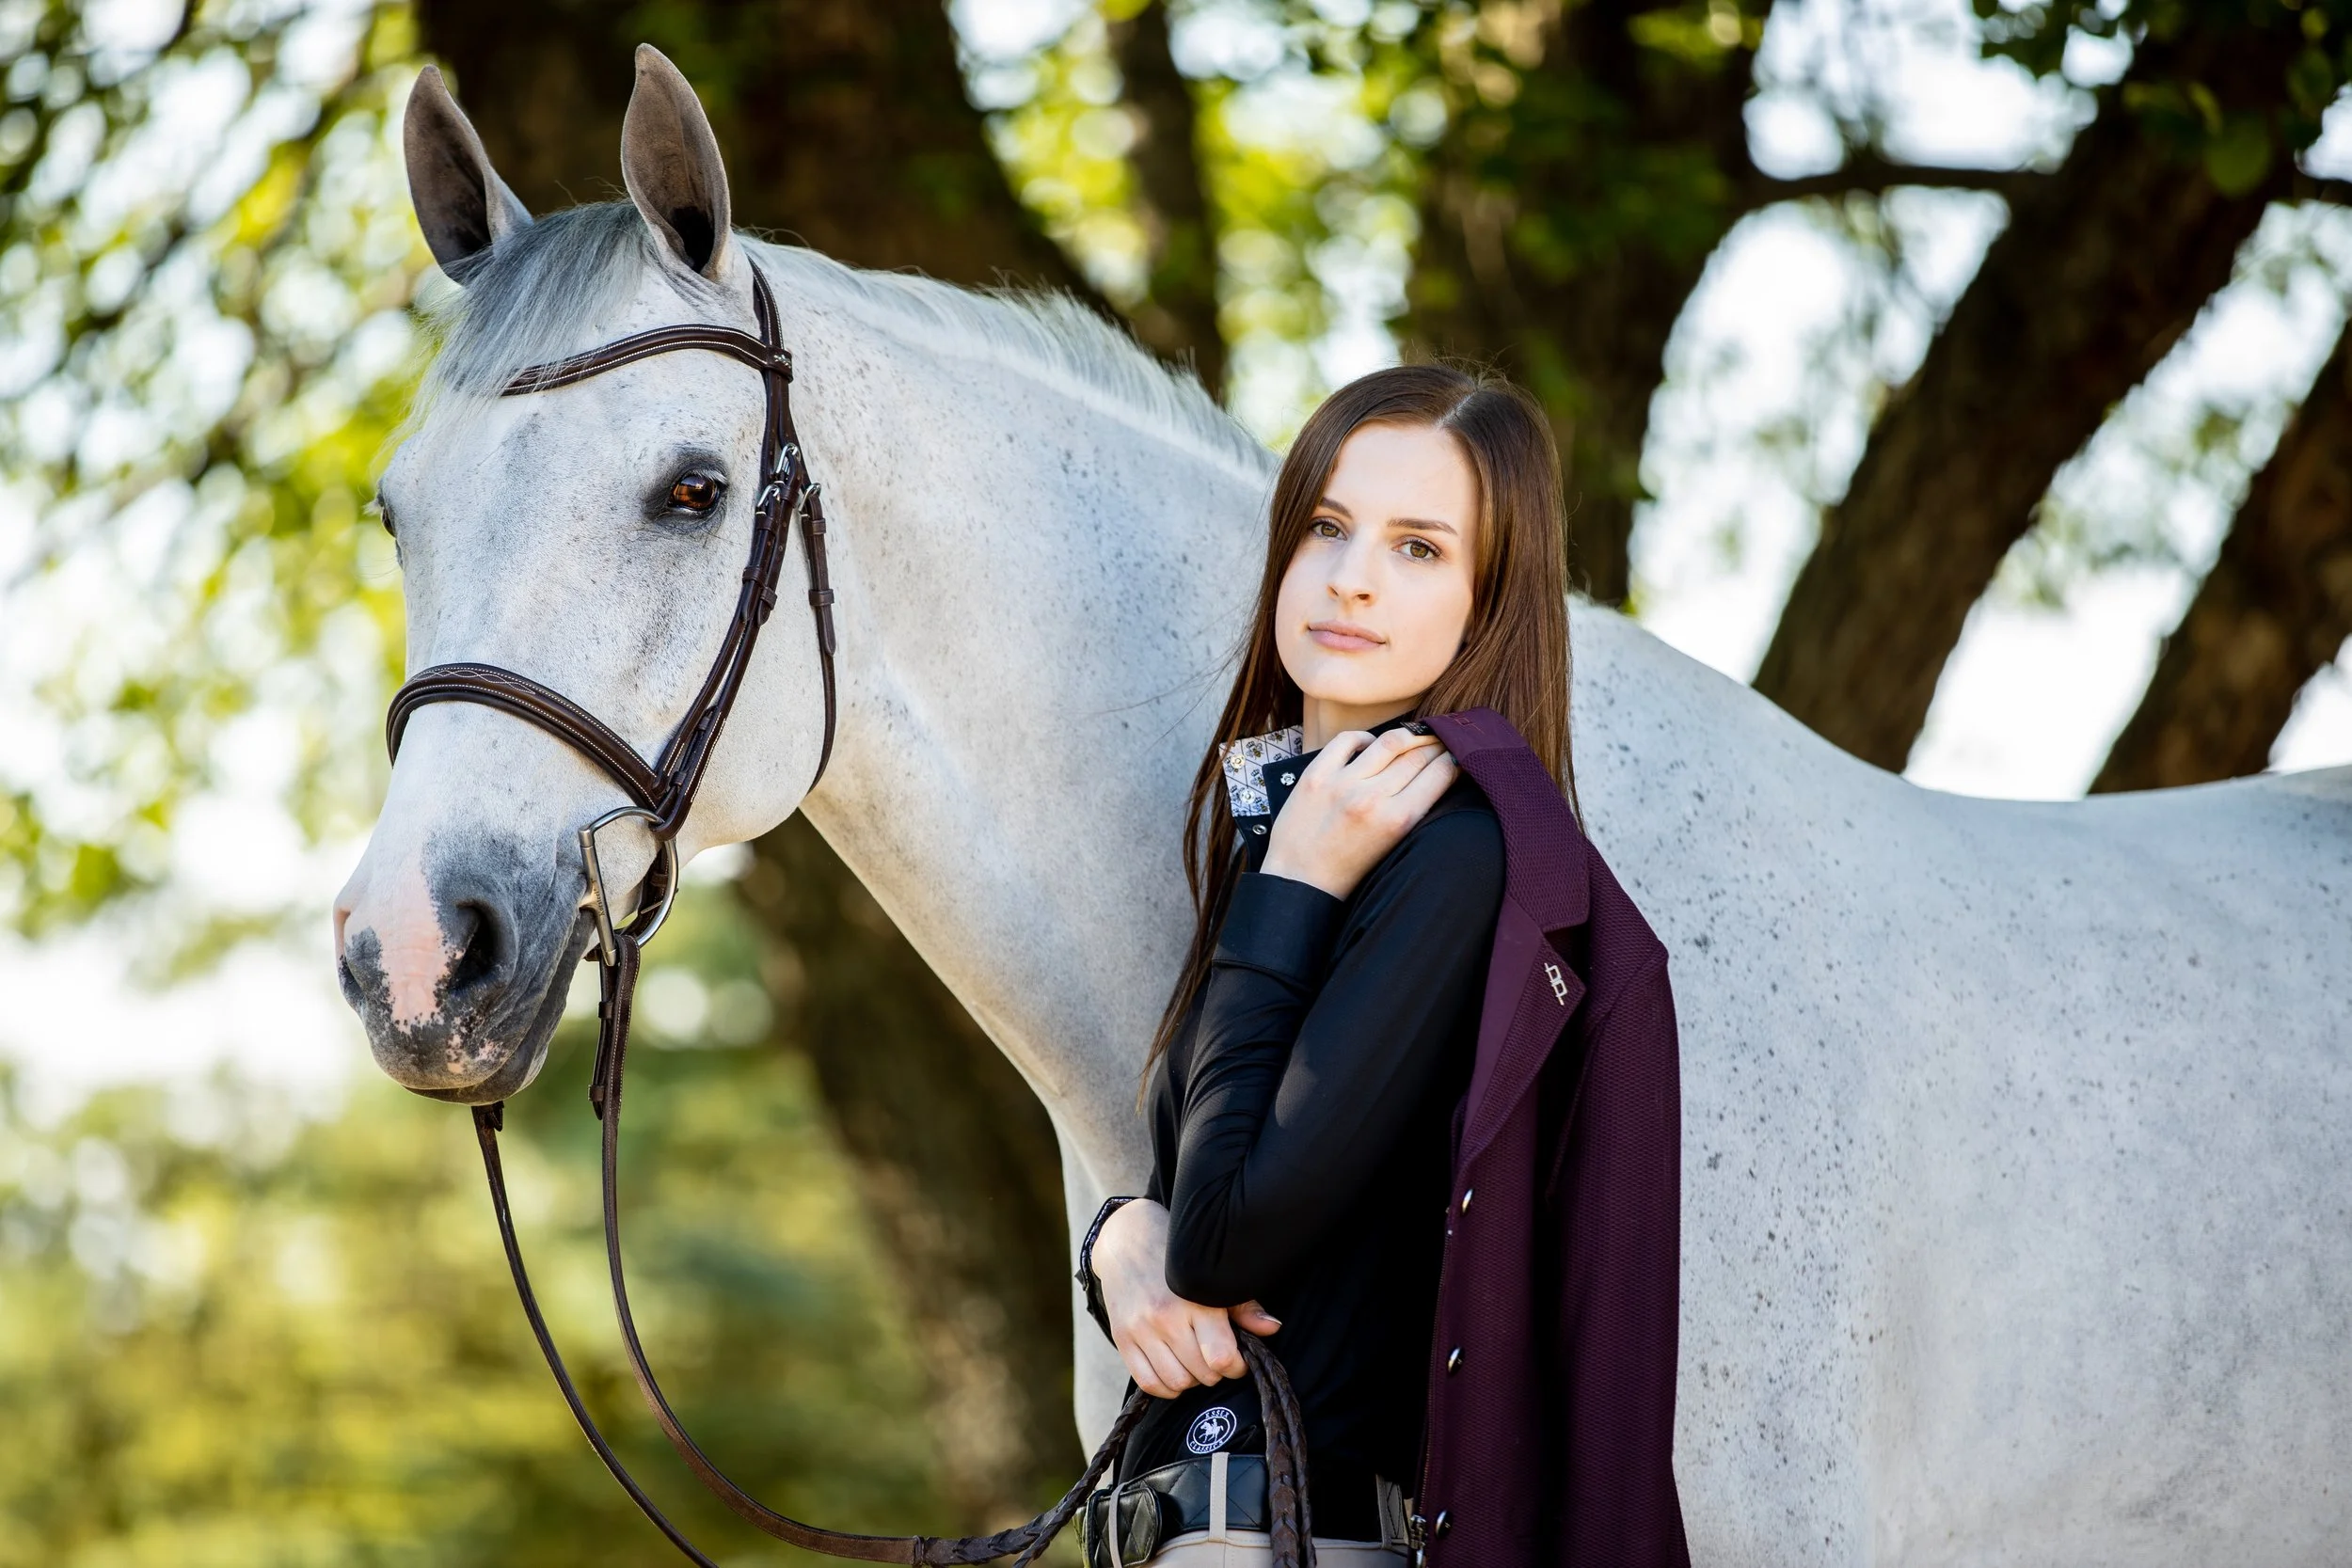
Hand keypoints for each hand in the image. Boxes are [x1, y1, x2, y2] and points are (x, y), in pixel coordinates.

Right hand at [1093, 1199, 1279, 1397]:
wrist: (1127, 1238)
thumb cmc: (1176, 1257)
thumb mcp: (1213, 1275)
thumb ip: (1244, 1306)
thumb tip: (1272, 1328)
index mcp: (1194, 1299)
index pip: (1221, 1357)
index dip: (1237, 1366)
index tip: (1238, 1359)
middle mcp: (1164, 1317)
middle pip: (1201, 1373)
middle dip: (1216, 1371)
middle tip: (1216, 1355)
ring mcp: (1140, 1329)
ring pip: (1176, 1382)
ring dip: (1192, 1379)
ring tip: (1195, 1361)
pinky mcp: (1122, 1338)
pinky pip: (1148, 1382)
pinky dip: (1166, 1386)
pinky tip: (1175, 1370)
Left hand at [1260, 727, 1457, 900]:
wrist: (1300, 883)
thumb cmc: (1350, 871)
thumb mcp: (1394, 846)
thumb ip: (1413, 811)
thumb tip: (1438, 773)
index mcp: (1397, 821)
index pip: (1439, 774)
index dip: (1454, 758)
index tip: (1457, 754)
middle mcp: (1371, 798)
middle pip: (1417, 756)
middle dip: (1435, 745)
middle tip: (1442, 740)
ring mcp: (1341, 783)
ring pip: (1389, 742)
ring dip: (1408, 736)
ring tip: (1415, 737)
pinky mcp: (1315, 775)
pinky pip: (1347, 740)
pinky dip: (1365, 738)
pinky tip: (1370, 746)